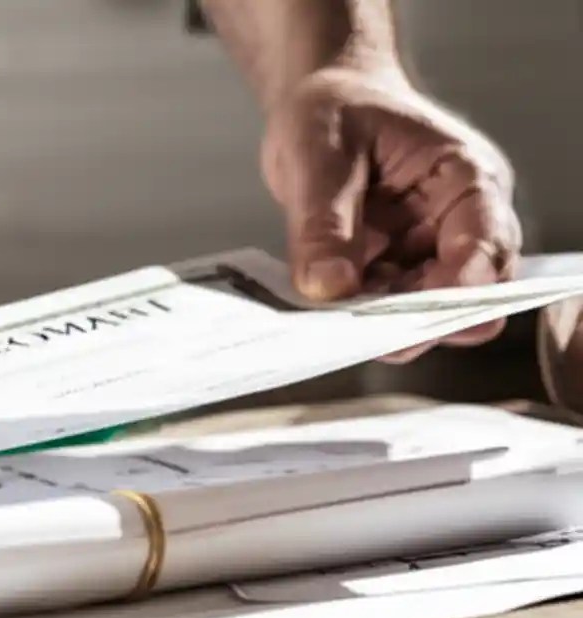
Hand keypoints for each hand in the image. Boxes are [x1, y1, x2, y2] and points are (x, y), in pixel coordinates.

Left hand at [261, 67, 521, 361]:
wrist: (316, 99)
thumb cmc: (334, 108)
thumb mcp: (319, 157)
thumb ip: (323, 224)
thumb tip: (329, 287)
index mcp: (466, 178)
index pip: (487, 242)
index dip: (460, 286)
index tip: (418, 313)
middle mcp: (458, 221)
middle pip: (467, 291)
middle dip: (421, 319)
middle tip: (367, 331)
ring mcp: (426, 249)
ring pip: (423, 310)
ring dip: (384, 323)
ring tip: (335, 322)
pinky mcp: (391, 268)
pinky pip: (383, 306)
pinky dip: (358, 316)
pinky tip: (325, 315)